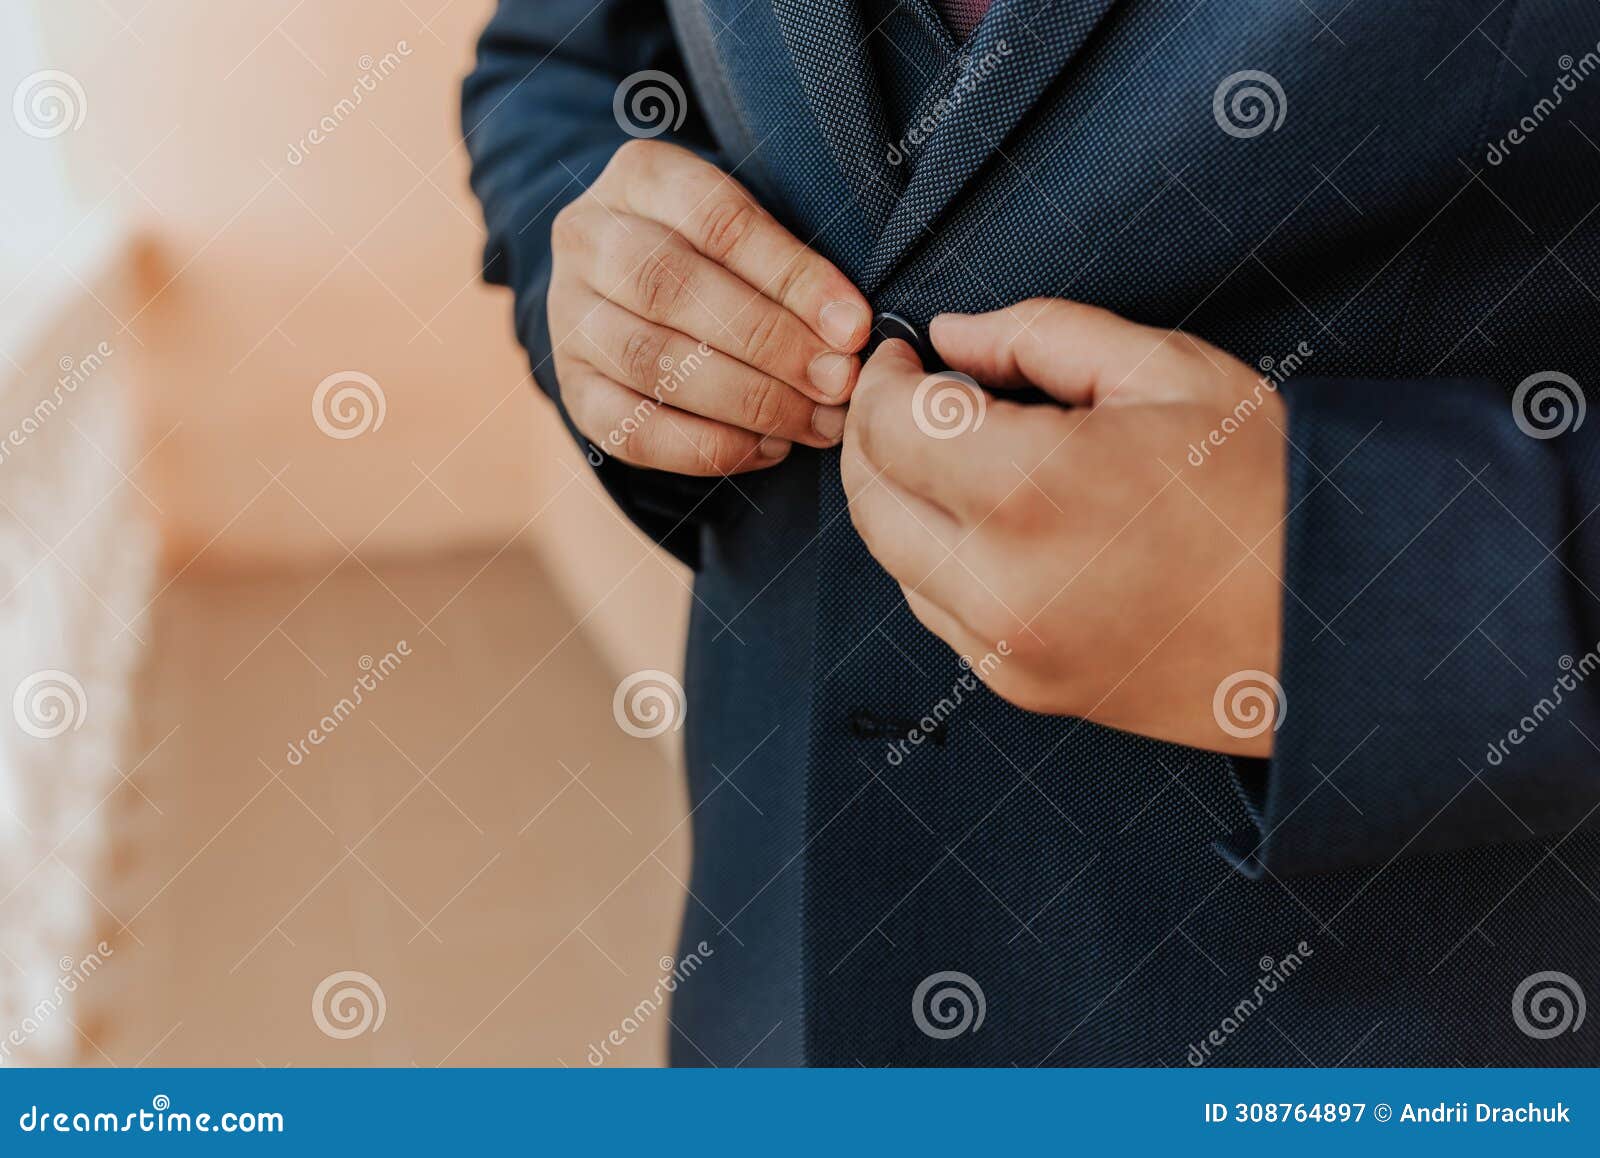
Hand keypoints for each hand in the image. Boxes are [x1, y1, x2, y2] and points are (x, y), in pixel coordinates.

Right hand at [548, 139, 870, 474]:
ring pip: (650, 362)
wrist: (632, 289)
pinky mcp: (571, 388)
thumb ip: (788, 262)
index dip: (791, 277)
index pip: (718, 219)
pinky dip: (707, 448)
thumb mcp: (745, 225)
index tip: (853, 325)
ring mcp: (568, 317)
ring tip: (814, 421)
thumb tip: (849, 331)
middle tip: (838, 382)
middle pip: (673, 289)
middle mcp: (587, 239)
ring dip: (746, 401)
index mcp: (639, 175)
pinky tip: (767, 448)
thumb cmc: (716, 253)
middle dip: (770, 344)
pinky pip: (631, 431)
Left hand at [840, 299, 1288, 755]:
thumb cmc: (1271, 484)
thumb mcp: (1166, 371)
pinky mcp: (1022, 687)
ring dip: (900, 499)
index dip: (883, 378)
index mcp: (1032, 489)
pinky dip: (937, 558)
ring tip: (952, 452)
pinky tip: (988, 521)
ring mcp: (1005, 650)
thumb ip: (1037, 336)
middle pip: (871, 500)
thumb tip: (949, 336)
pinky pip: (937, 611)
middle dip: (872, 434)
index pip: (890, 425)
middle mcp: (999, 585)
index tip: (904, 354)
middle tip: (908, 394)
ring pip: (893, 562)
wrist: (1343, 619)